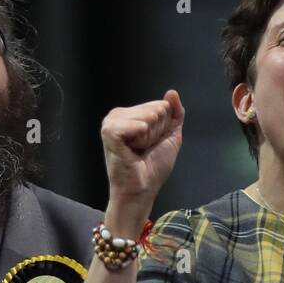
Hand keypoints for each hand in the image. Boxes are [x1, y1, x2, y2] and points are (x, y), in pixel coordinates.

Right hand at [102, 89, 184, 221]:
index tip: (152, 144)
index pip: (159, 106)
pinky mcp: (108, 132)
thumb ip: (175, 113)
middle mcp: (119, 115)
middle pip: (155, 110)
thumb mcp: (170, 136)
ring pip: (146, 116)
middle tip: (144, 149)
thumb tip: (172, 92)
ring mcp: (111, 122)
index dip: (163, 126)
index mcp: (131, 114)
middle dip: (157, 131)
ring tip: (138, 150)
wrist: (142, 189)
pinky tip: (132, 149)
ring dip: (148, 136)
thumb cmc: (153, 168)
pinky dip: (139, 137)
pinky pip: (134, 125)